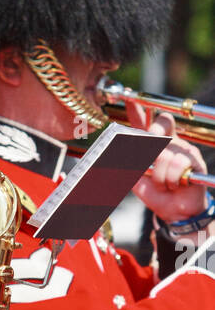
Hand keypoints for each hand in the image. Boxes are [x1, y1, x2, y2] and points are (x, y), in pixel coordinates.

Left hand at [125, 102, 208, 222]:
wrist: (174, 211)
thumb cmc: (156, 192)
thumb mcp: (137, 178)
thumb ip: (127, 164)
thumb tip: (116, 152)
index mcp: (155, 144)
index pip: (145, 122)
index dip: (137, 110)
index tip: (128, 98)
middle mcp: (170, 142)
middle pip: (161, 125)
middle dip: (152, 138)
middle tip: (152, 157)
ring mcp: (183, 150)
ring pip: (165, 154)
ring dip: (160, 177)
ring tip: (164, 185)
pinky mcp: (194, 161)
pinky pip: (177, 165)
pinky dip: (171, 181)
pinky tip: (175, 186)